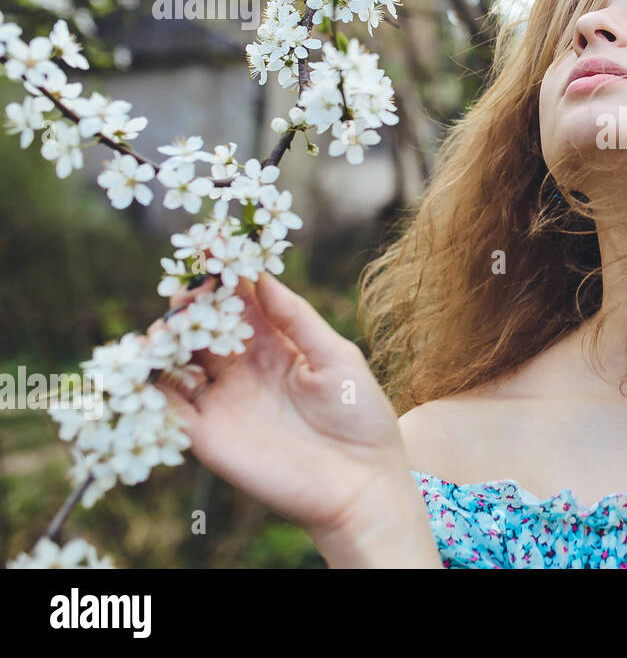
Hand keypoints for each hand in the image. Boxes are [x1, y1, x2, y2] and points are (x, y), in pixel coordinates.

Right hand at [149, 273, 436, 563]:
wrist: (360, 483)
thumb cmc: (359, 417)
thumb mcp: (337, 357)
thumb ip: (298, 319)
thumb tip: (262, 277)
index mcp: (277, 347)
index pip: (241, 306)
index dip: (225, 282)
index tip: (212, 257)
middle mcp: (244, 370)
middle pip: (205, 330)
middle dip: (191, 308)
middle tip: (185, 292)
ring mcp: (223, 402)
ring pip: (179, 364)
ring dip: (166, 343)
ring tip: (167, 326)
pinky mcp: (208, 437)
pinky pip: (169, 408)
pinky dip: (153, 387)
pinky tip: (152, 366)